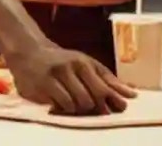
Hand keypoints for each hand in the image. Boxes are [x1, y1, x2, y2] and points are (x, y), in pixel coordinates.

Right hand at [5, 41, 135, 114]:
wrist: (28, 52)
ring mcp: (53, 76)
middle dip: (94, 107)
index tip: (116, 108)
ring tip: (74, 103)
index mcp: (82, 62)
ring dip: (78, 109)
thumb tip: (132, 95)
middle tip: (91, 106)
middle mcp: (68, 67)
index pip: (103, 88)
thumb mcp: (86, 64)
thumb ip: (108, 80)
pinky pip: (60, 106)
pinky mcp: (40, 86)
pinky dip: (64, 109)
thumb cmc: (62, 61)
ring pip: (76, 105)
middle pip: (91, 99)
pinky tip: (61, 103)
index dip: (111, 102)